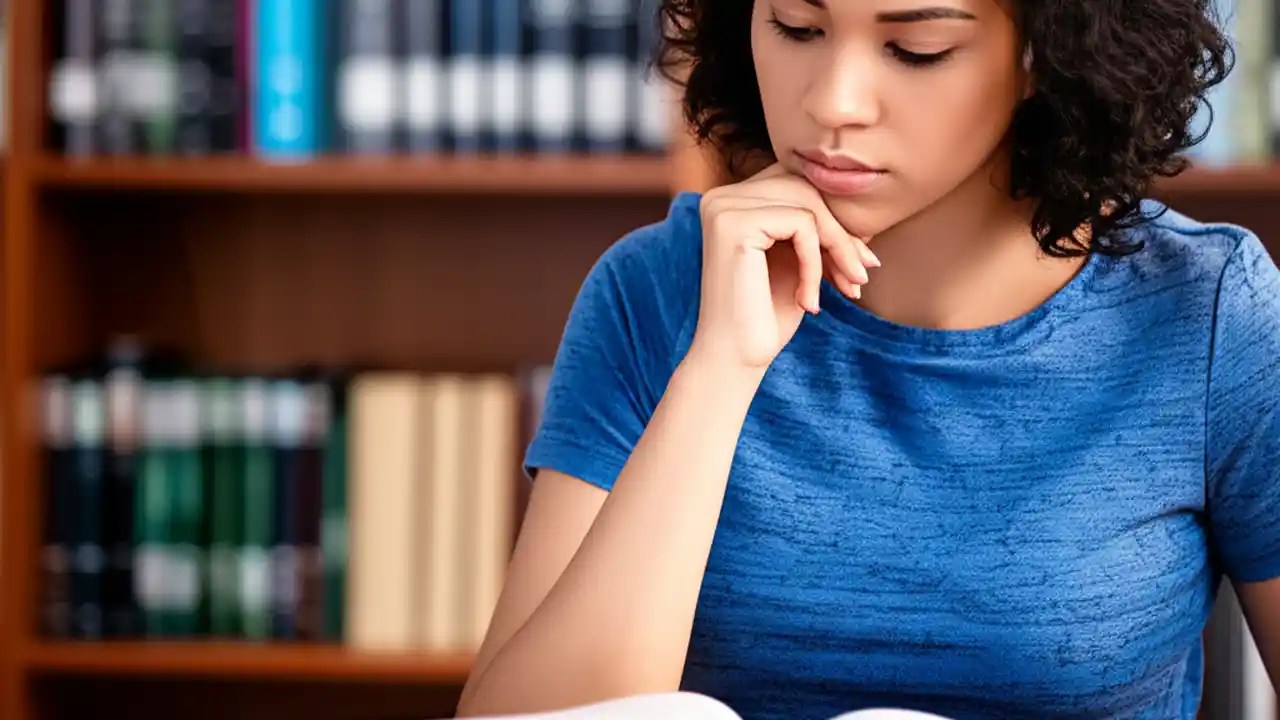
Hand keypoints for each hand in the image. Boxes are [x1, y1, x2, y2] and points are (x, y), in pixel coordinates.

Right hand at [687, 162, 879, 372]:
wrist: (734, 360)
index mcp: (731, 200)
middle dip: (842, 233)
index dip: (834, 220)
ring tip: (845, 288)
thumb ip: (816, 223)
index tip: (858, 263)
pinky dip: (817, 265)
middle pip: (805, 187)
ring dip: (838, 249)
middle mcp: (721, 196)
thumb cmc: (765, 315)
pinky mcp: (735, 225)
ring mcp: (724, 207)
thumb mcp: (797, 259)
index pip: (797, 183)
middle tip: (860, 277)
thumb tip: (863, 200)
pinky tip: (809, 302)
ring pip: (809, 204)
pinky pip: (803, 225)